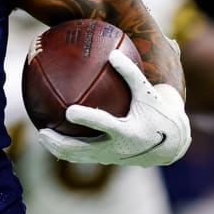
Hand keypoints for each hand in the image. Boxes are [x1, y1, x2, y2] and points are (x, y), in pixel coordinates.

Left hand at [38, 50, 190, 166]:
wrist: (171, 143)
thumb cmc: (158, 111)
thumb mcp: (148, 92)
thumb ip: (131, 73)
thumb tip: (112, 52)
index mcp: (129, 131)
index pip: (105, 125)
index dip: (87, 118)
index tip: (69, 111)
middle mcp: (118, 149)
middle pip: (84, 150)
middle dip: (61, 143)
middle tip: (42, 132)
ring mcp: (111, 157)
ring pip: (80, 157)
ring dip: (58, 149)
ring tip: (41, 136)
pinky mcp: (108, 160)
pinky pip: (84, 156)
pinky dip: (67, 150)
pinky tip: (52, 140)